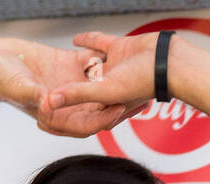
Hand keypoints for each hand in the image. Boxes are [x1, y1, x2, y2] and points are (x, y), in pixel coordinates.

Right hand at [0, 37, 146, 138]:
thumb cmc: (0, 81)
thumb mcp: (19, 89)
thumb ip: (35, 97)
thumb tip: (48, 105)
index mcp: (60, 117)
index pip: (89, 122)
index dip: (106, 116)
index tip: (120, 108)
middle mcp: (69, 104)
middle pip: (101, 107)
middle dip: (122, 103)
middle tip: (144, 96)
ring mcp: (70, 85)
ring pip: (99, 86)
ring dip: (118, 81)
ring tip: (139, 73)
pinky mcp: (67, 66)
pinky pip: (90, 64)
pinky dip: (103, 58)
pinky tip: (120, 51)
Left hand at [40, 30, 164, 125]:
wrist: (169, 62)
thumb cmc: (143, 82)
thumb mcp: (105, 91)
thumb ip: (76, 96)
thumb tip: (47, 104)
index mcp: (108, 106)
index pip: (80, 116)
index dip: (61, 118)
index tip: (40, 119)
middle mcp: (111, 90)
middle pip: (83, 94)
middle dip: (66, 95)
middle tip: (43, 94)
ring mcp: (115, 70)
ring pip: (90, 70)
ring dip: (76, 69)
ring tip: (56, 67)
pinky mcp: (120, 50)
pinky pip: (98, 46)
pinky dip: (87, 42)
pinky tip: (74, 39)